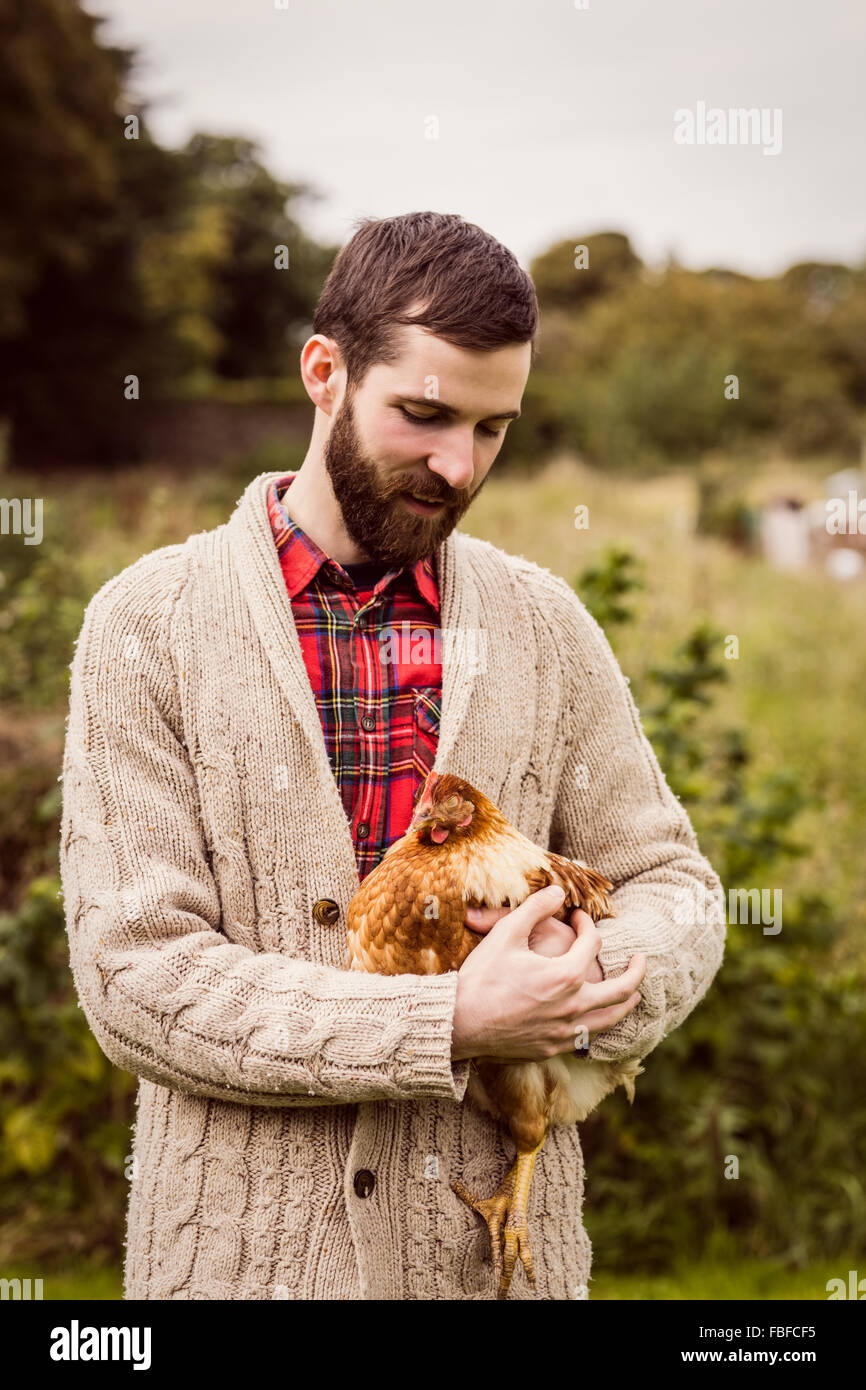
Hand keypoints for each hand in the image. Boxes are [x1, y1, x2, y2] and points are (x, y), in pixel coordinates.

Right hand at [452, 885, 645, 1062]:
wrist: (459, 1022)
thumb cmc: (482, 976)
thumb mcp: (507, 933)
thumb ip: (535, 908)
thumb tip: (558, 889)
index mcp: (566, 975)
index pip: (592, 943)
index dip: (587, 924)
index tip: (578, 917)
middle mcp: (574, 1007)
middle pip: (622, 989)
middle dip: (636, 971)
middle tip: (641, 960)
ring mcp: (565, 1032)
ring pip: (611, 1019)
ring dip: (626, 1003)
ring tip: (634, 994)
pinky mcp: (552, 1048)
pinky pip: (588, 1038)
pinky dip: (600, 1024)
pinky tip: (598, 1019)